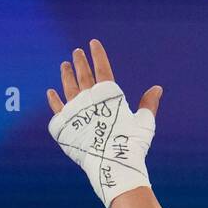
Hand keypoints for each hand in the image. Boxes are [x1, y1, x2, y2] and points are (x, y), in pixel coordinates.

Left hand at [47, 40, 162, 207]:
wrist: (112, 164)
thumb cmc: (132, 144)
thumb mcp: (145, 122)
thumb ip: (148, 104)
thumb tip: (157, 88)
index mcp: (109, 96)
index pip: (102, 69)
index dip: (98, 55)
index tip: (93, 43)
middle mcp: (89, 100)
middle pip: (83, 76)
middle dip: (80, 62)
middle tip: (76, 52)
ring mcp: (75, 112)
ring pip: (68, 88)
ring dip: (66, 75)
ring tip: (64, 66)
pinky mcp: (65, 126)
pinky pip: (56, 109)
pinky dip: (53, 99)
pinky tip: (51, 92)